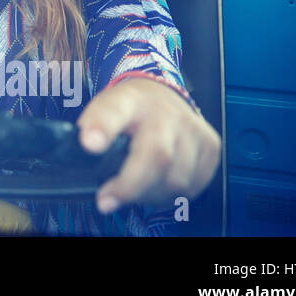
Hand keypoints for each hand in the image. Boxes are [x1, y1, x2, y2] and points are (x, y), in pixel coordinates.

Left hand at [77, 76, 220, 213]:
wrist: (162, 94)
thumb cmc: (128, 110)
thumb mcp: (102, 110)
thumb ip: (91, 132)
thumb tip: (84, 159)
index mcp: (130, 100)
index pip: (115, 110)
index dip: (102, 128)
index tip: (90, 144)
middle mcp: (166, 111)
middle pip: (156, 156)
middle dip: (130, 187)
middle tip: (107, 200)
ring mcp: (193, 128)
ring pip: (176, 179)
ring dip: (151, 194)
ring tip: (136, 188)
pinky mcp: (211, 145)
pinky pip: (193, 186)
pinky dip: (172, 194)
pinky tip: (158, 183)